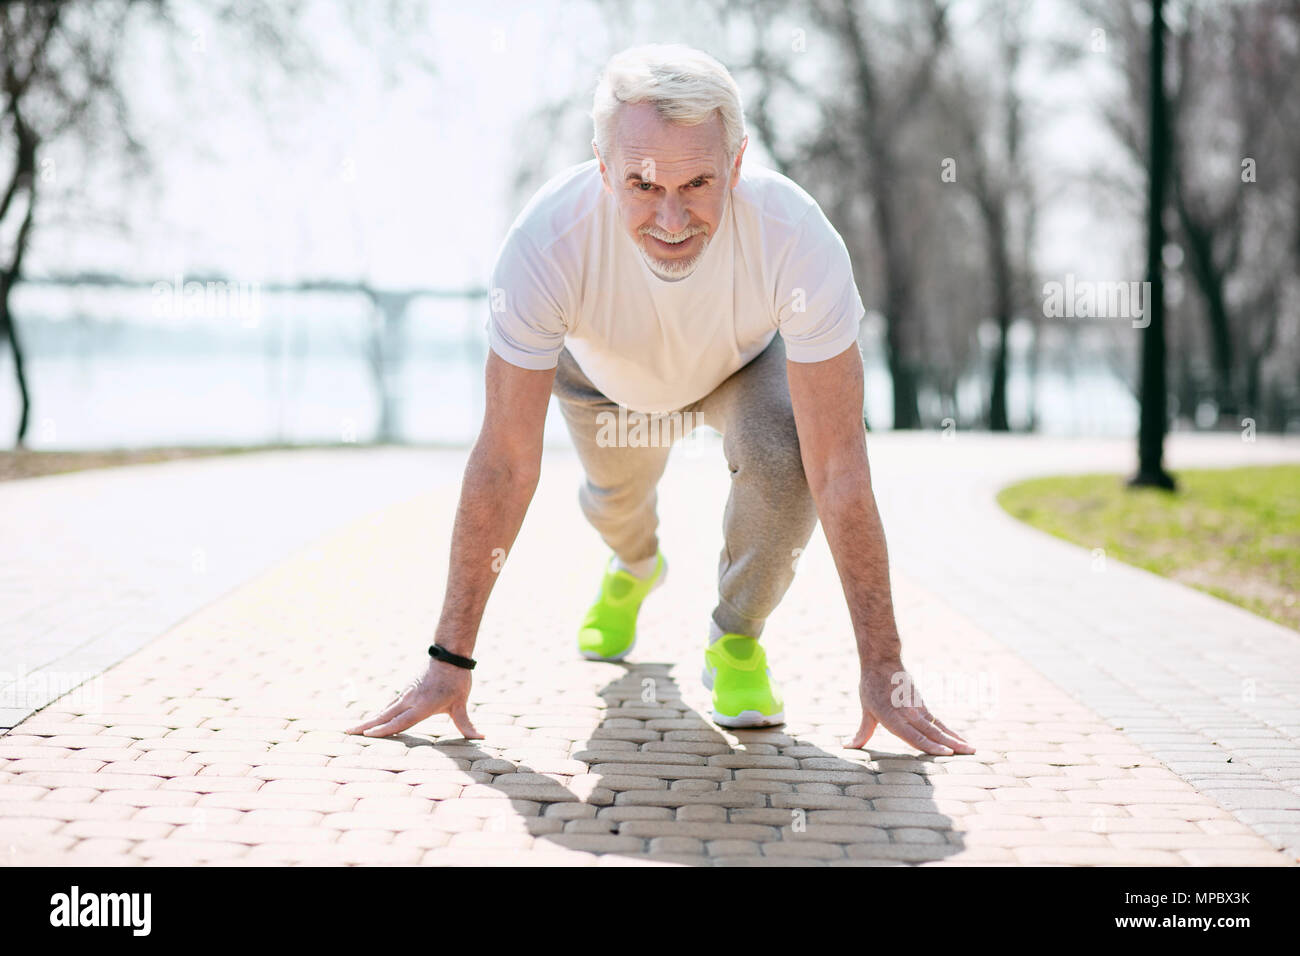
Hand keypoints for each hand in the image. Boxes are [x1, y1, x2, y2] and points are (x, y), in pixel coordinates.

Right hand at [346, 658, 481, 738]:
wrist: (450, 656)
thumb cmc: (457, 681)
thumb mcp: (461, 704)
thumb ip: (466, 724)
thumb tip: (480, 738)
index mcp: (421, 706)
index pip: (399, 721)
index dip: (383, 730)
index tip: (366, 735)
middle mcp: (410, 700)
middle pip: (384, 715)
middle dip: (365, 725)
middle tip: (347, 732)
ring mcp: (406, 694)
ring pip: (385, 709)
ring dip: (369, 719)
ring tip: (354, 728)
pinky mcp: (407, 690)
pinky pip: (391, 703)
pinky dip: (380, 712)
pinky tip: (375, 718)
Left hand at [847, 659, 974, 755]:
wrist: (882, 662)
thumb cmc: (871, 687)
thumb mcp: (865, 710)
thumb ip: (862, 732)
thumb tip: (848, 747)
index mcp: (893, 717)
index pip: (914, 735)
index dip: (930, 745)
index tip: (946, 753)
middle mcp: (908, 714)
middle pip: (932, 732)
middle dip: (951, 744)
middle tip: (969, 753)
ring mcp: (918, 709)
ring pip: (939, 727)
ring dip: (955, 738)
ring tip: (971, 749)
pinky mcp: (923, 705)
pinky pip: (938, 721)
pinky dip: (950, 731)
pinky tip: (960, 739)